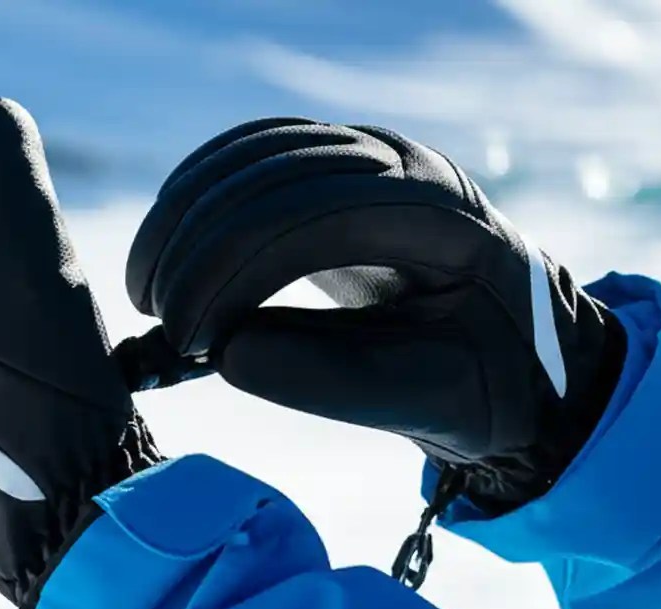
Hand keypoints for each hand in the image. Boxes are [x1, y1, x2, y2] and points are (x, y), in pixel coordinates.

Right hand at [126, 118, 623, 514]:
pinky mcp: (332, 163)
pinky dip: (196, 192)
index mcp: (442, 217)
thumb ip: (331, 382)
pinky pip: (250, 153)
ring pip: (254, 155)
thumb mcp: (423, 402)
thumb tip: (226, 353)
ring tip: (144, 289)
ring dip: (183, 215)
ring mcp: (367, 153)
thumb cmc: (480, 384)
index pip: (314, 215)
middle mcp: (402, 164)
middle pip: (274, 175)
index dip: (234, 269)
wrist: (516, 350)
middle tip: (155, 319)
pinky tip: (165, 243)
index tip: (186, 337)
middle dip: (197, 246)